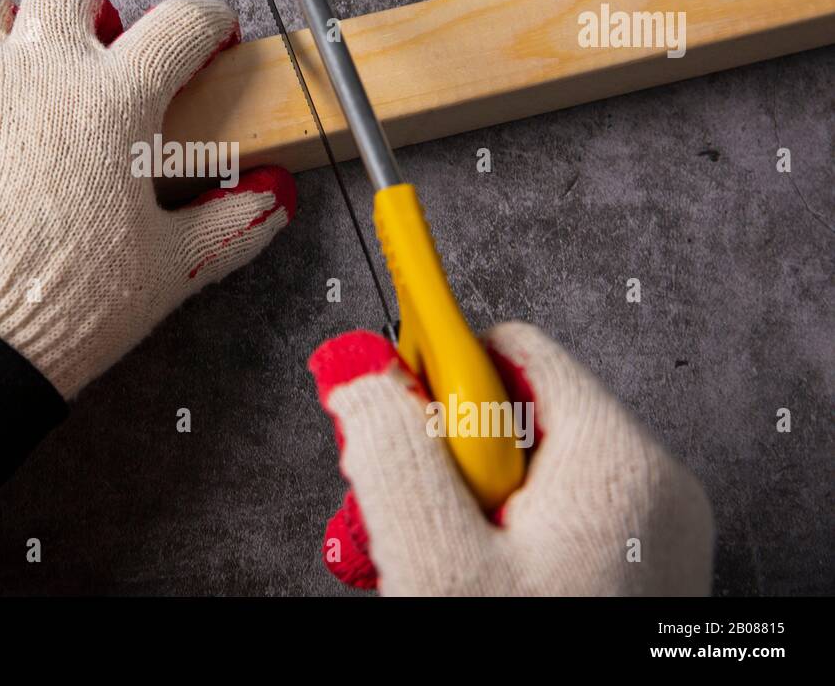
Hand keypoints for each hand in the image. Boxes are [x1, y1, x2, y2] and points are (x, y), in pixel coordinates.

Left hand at [0, 0, 294, 397]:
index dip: (204, 21)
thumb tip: (276, 197)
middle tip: (84, 58)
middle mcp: (40, 66)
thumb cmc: (67, 303)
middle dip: (84, 13)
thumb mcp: (166, 270)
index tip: (205, 36)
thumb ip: (229, 224)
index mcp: (115, 102)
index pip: (181, 23)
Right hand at [309, 322, 713, 594]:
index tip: (386, 407)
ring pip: (519, 469)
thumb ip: (388, 449)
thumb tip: (352, 365)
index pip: (507, 347)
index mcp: (618, 462)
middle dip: (438, 460)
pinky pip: (546, 517)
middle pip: (509, 410)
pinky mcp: (633, 569)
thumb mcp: (434, 560)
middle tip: (411, 529)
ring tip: (437, 573)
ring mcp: (647, 533)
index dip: (433, 373)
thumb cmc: (521, 666)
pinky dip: (492, 542)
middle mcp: (648, 485)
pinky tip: (469, 591)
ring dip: (455, 509)